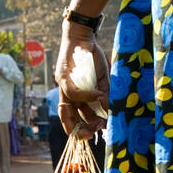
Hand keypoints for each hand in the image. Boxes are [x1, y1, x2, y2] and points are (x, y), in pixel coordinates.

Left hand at [54, 21, 107, 137]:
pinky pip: (74, 93)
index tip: (95, 135)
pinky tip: (99, 95)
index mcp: (76, 98)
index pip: (75, 119)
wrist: (84, 37)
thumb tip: (110, 112)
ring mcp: (63, 88)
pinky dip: (88, 96)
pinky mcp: (62, 78)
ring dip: (84, 118)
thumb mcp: (102, 80)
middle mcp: (67, 96)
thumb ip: (105, 96)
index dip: (82, 130)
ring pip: (67, 111)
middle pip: (69, 119)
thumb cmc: (92, 58)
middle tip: (96, 133)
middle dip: (82, 130)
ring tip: (99, 122)